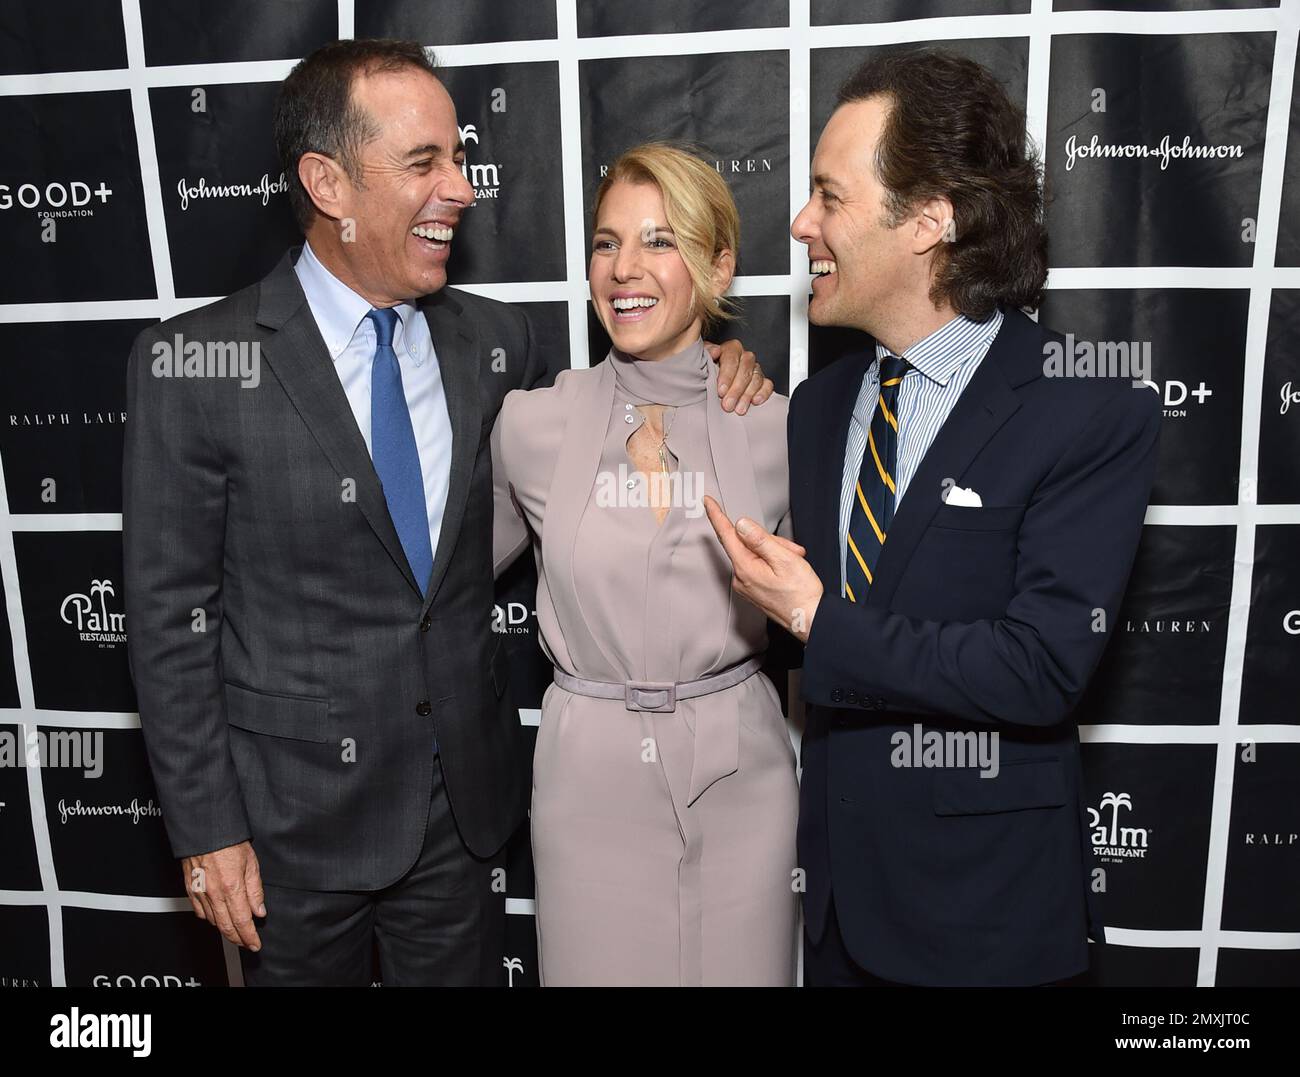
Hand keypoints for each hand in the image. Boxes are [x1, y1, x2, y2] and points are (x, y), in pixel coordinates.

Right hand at [182, 840, 265, 950]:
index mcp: (232, 887)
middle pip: (226, 927)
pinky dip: (210, 919)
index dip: (249, 937)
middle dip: (238, 939)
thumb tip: (259, 910)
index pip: (242, 921)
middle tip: (247, 944)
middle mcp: (214, 894)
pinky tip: (217, 918)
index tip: (255, 944)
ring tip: (235, 932)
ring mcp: (200, 893)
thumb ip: (255, 889)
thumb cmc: (228, 841)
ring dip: (225, 930)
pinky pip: (200, 912)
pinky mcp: (190, 890)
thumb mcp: (251, 863)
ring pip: (213, 921)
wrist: (205, 830)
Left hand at [703, 495, 822, 641]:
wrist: (810, 619)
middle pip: (749, 544)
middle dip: (772, 542)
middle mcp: (741, 578)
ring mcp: (747, 586)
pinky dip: (774, 563)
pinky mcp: (754, 590)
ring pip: (757, 554)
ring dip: (777, 553)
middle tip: (793, 551)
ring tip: (794, 563)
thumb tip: (741, 525)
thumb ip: (760, 539)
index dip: (717, 516)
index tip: (708, 502)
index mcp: (745, 568)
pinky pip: (759, 567)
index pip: (727, 535)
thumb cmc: (801, 594)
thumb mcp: (784, 559)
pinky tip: (788, 571)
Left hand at [705, 339, 773, 413]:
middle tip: (727, 405)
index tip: (720, 391)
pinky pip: (767, 384)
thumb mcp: (701, 360)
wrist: (709, 379)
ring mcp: (755, 368)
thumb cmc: (705, 370)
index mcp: (730, 349)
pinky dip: (763, 393)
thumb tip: (715, 352)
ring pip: (756, 378)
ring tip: (739, 409)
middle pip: (745, 369)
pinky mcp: (762, 380)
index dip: (727, 375)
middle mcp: (744, 356)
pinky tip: (755, 401)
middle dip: (736, 389)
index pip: (732, 357)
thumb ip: (707, 353)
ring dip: (747, 395)